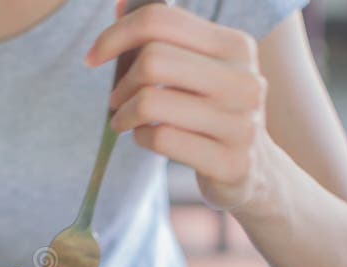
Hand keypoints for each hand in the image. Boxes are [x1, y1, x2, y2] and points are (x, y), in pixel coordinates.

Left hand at [88, 5, 270, 210]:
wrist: (254, 171)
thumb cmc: (211, 113)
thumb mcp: (199, 69)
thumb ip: (165, 38)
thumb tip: (119, 3)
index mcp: (235, 46)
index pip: (161, 20)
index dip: (116, 35)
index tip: (93, 58)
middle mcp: (244, 80)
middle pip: (152, 60)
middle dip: (121, 83)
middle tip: (115, 100)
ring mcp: (240, 123)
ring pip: (151, 102)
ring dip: (124, 115)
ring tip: (124, 121)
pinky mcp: (230, 162)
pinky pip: (161, 138)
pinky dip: (141, 139)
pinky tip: (147, 139)